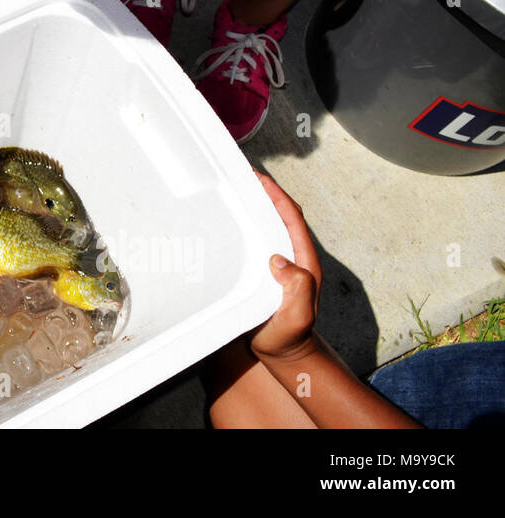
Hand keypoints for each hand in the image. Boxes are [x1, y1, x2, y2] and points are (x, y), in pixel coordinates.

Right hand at [248, 171, 322, 361]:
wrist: (284, 355)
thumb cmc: (289, 337)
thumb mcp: (296, 316)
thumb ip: (298, 289)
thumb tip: (280, 260)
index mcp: (304, 262)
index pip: (292, 219)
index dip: (277, 196)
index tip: (258, 177)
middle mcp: (292, 258)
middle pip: (280, 215)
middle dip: (264, 192)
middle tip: (239, 175)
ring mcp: (279, 265)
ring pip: (267, 226)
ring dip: (253, 207)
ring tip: (230, 191)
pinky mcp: (265, 272)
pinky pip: (256, 241)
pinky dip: (244, 226)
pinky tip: (226, 224)